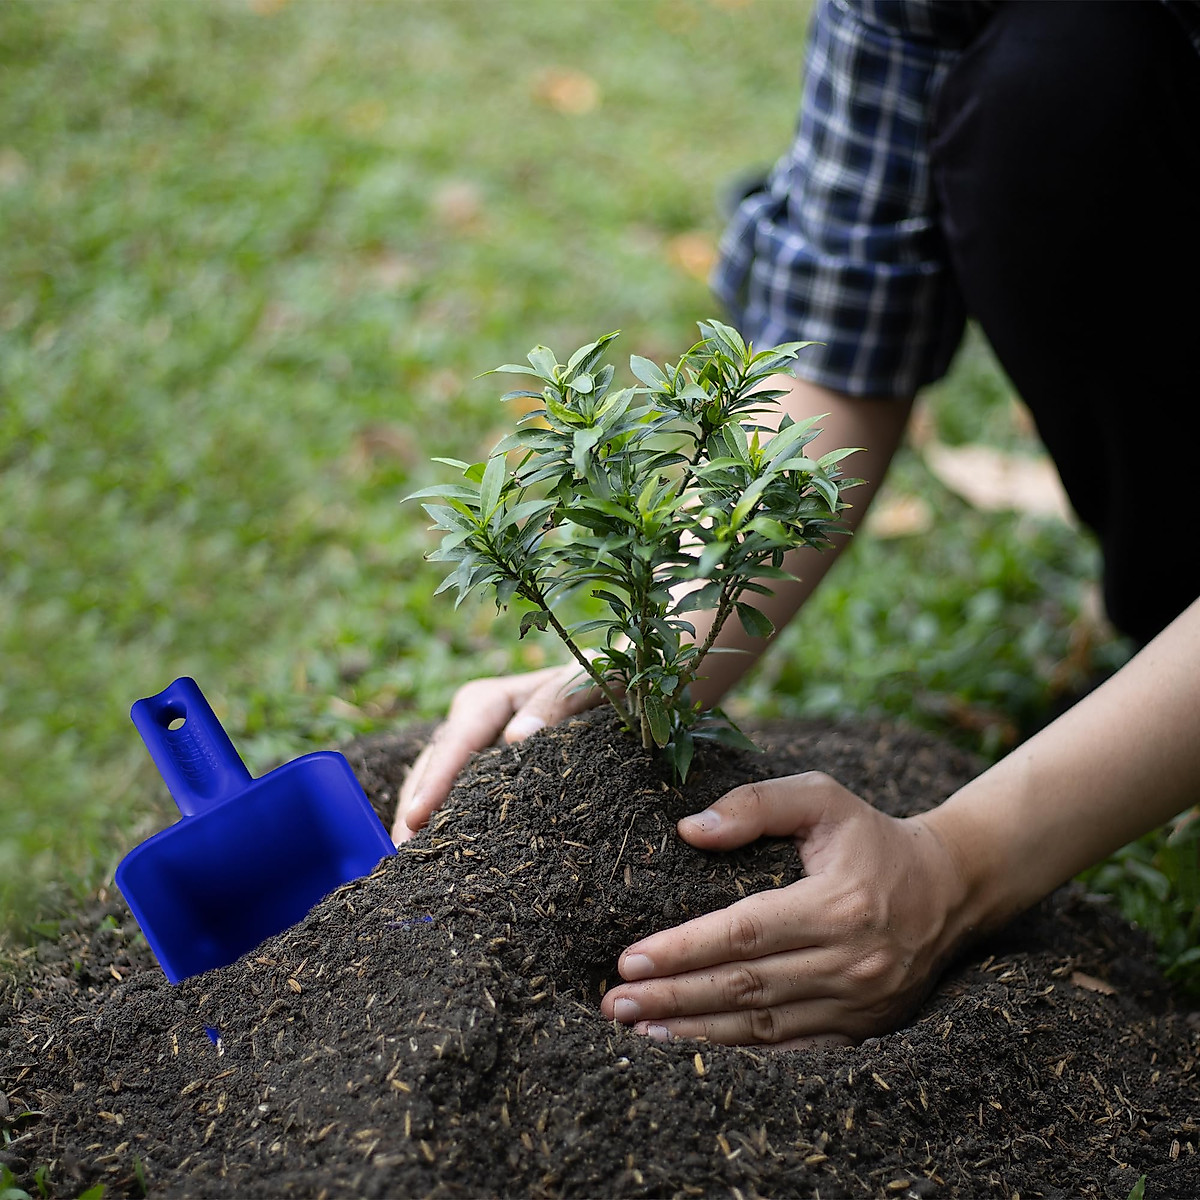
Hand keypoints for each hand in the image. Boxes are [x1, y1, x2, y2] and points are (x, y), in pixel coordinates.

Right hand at [392, 663, 598, 842]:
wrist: (606, 688)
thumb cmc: (597, 682)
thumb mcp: (584, 684)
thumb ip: (557, 700)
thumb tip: (516, 738)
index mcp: (486, 701)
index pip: (454, 742)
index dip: (434, 781)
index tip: (415, 817)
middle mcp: (469, 724)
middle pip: (432, 769)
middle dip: (414, 811)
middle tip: (403, 859)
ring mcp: (472, 750)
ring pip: (435, 786)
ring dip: (422, 823)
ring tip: (411, 865)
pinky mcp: (482, 773)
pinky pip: (456, 798)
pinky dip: (445, 824)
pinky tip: (440, 857)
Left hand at [599, 773, 970, 1046]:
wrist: (949, 888)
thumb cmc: (871, 837)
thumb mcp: (822, 797)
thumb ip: (757, 804)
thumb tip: (689, 829)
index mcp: (837, 904)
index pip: (743, 933)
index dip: (683, 949)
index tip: (629, 959)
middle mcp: (849, 961)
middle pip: (743, 987)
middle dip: (672, 997)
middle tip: (614, 1003)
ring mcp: (858, 1003)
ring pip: (762, 1027)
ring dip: (696, 1032)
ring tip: (638, 1031)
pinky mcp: (862, 1028)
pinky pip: (792, 1051)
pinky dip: (741, 1056)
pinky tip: (697, 1051)